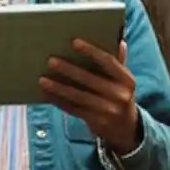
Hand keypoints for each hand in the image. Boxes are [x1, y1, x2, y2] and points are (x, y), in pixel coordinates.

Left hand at [40, 39, 140, 154]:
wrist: (126, 128)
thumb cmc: (120, 95)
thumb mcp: (123, 80)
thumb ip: (119, 61)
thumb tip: (118, 40)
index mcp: (127, 80)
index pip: (108, 62)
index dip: (91, 51)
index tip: (74, 42)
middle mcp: (120, 96)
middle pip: (90, 80)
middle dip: (69, 70)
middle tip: (51, 61)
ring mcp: (108, 111)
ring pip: (79, 97)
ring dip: (59, 88)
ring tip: (42, 79)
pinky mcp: (96, 122)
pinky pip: (74, 110)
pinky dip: (59, 102)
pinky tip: (47, 94)